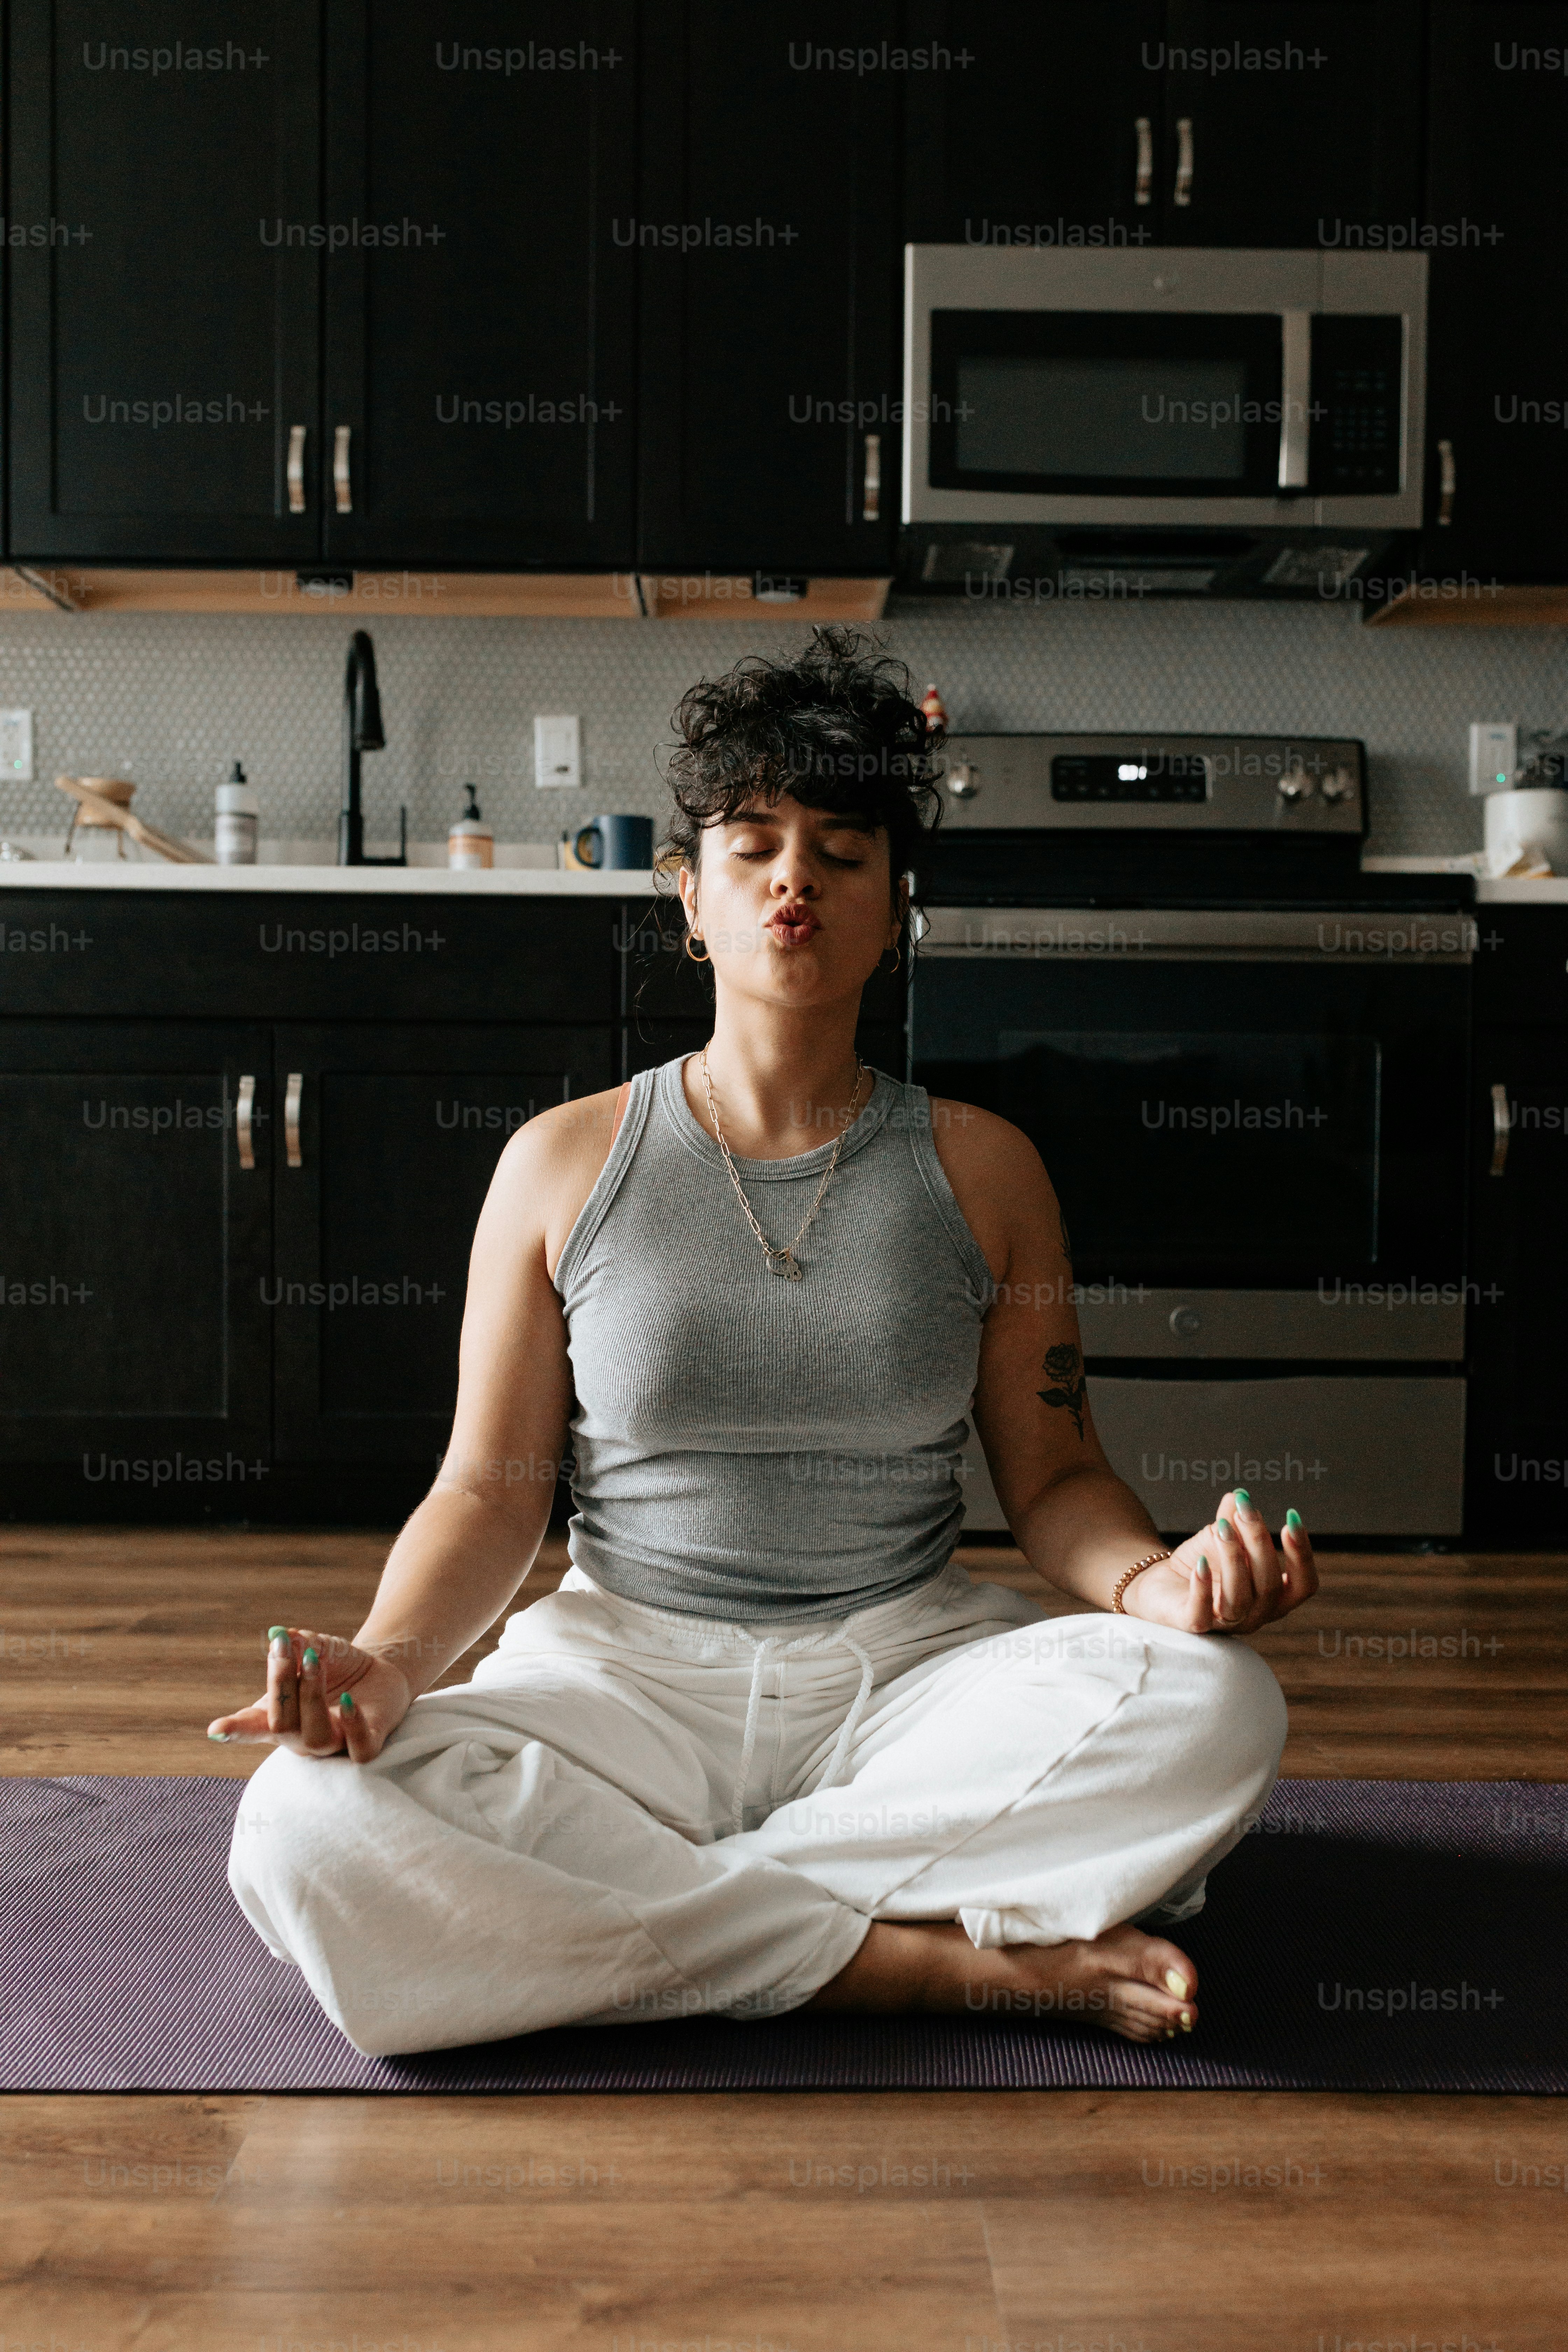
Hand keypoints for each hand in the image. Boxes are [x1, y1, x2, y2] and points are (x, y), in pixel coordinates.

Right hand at [206, 1626, 411, 1761]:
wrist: (379, 1671)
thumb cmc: (337, 1664)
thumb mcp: (315, 1646)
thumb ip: (298, 1643)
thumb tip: (280, 1635)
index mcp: (280, 1717)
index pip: (252, 1728)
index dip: (235, 1730)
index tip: (217, 1729)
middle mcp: (302, 1738)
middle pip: (281, 1725)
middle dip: (281, 1683)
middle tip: (286, 1648)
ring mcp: (334, 1745)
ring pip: (315, 1738)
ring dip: (311, 1697)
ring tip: (314, 1660)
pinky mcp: (367, 1745)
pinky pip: (359, 1750)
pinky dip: (353, 1727)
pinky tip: (350, 1701)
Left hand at [1121, 1491, 1317, 1636]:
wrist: (1161, 1582)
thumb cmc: (1202, 1560)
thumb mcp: (1221, 1536)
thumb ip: (1234, 1520)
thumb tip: (1238, 1496)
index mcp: (1274, 1596)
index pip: (1303, 1584)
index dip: (1302, 1554)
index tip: (1291, 1517)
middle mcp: (1256, 1615)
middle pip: (1269, 1585)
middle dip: (1259, 1542)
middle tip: (1244, 1508)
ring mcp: (1226, 1624)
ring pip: (1239, 1599)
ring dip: (1233, 1558)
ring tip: (1221, 1526)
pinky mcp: (1193, 1625)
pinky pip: (1201, 1614)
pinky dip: (1203, 1588)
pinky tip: (1200, 1562)